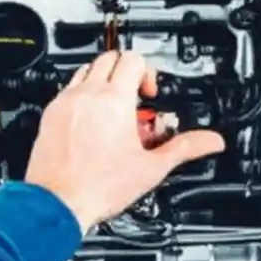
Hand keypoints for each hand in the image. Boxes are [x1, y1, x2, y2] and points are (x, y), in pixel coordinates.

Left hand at [26, 52, 225, 230]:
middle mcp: (87, 95)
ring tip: (114, 109)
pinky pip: (68, 90)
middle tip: (134, 97)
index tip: (149, 94)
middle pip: (109, 57)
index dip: (147, 72)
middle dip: (126, 72)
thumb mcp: (151, 168)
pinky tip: (92, 122)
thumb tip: (209, 141)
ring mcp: (65, 103)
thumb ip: (184, 147)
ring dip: (102, 81)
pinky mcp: (50, 114)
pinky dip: (82, 96)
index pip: (133, 59)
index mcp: (114, 101)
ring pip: (85, 70)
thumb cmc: (97, 187)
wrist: (58, 202)